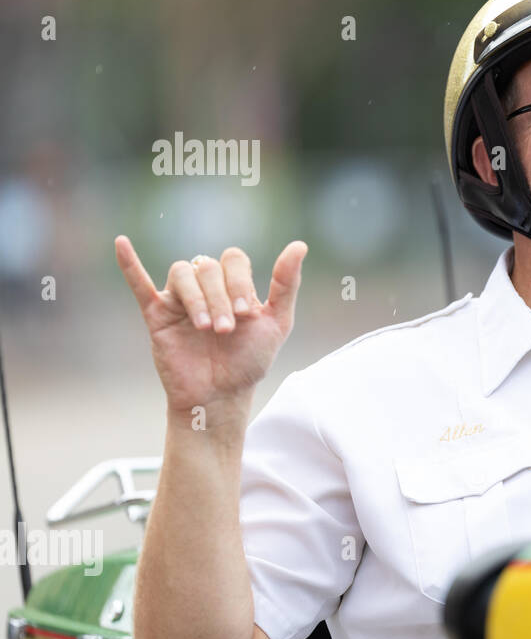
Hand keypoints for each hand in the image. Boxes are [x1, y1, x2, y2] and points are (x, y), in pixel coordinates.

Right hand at [114, 236, 306, 413]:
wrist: (220, 395)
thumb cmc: (249, 361)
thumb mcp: (277, 322)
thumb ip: (286, 284)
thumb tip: (300, 245)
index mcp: (234, 285)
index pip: (233, 260)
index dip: (238, 281)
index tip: (246, 314)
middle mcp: (207, 288)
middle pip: (207, 267)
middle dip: (219, 297)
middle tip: (226, 330)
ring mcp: (180, 299)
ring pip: (182, 273)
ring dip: (196, 298)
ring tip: (205, 328)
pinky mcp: (157, 314)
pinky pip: (139, 284)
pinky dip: (129, 264)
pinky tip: (121, 242)